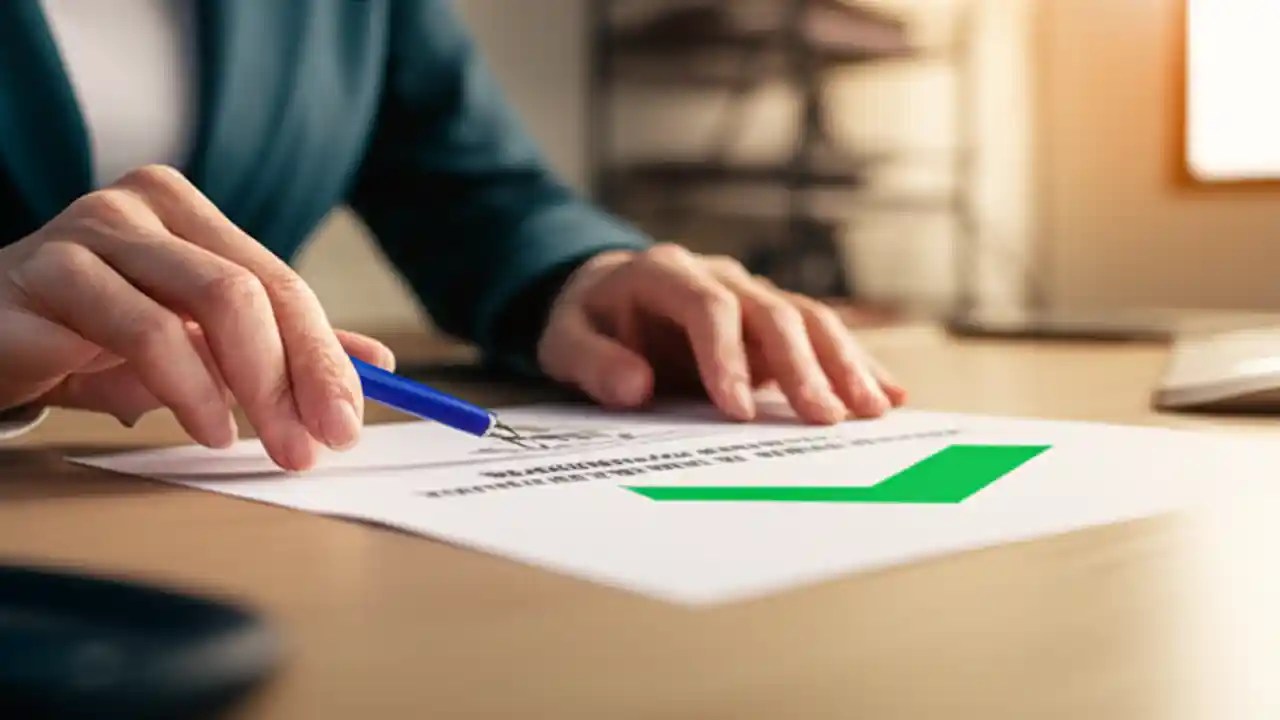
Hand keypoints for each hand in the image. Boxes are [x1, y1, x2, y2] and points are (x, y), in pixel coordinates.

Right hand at [0, 165, 394, 469]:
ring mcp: (73, 241)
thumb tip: (376, 360)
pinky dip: (183, 389)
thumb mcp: (194, 339)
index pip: (276, 282)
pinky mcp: (28, 287)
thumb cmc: (89, 336)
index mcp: (179, 210)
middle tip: (310, 445)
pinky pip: (131, 335)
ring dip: (239, 390)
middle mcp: (130, 211)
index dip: (322, 355)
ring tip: (249, 441)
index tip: (347, 422)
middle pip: (243, 290)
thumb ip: (279, 343)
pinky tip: (202, 427)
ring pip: (194, 307)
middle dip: (291, 377)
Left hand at [536, 244, 905, 423]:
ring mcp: (751, 296)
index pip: (707, 307)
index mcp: (664, 273)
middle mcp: (718, 276)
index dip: (726, 356)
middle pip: (771, 311)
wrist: (606, 295)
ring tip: (870, 410)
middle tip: (824, 418)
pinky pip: (818, 337)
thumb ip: (593, 362)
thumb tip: (636, 388)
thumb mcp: (564, 339)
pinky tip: (886, 395)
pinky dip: (853, 363)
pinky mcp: (771, 323)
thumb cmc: (587, 321)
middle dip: (801, 365)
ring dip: (841, 364)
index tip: (738, 411)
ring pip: (807, 319)